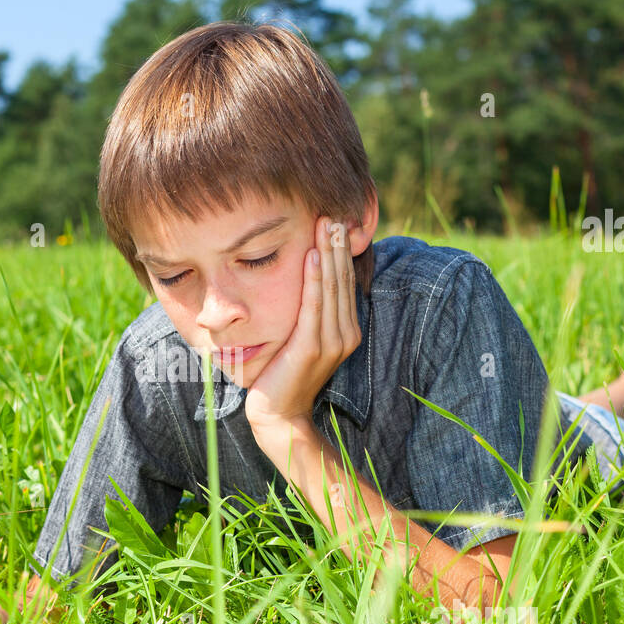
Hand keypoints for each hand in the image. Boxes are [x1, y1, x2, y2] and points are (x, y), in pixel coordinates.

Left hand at [245, 216, 360, 432]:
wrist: (277, 411)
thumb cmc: (284, 372)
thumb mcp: (302, 337)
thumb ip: (310, 313)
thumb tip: (306, 279)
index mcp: (347, 330)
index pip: (346, 282)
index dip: (342, 251)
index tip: (335, 221)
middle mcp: (345, 335)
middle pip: (343, 279)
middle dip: (337, 245)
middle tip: (333, 212)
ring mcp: (331, 342)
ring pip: (332, 288)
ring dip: (328, 254)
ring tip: (325, 225)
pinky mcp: (311, 348)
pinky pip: (314, 307)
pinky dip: (315, 280)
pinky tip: (312, 257)